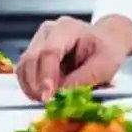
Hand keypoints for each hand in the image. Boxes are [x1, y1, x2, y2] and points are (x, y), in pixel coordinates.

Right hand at [16, 15, 131, 100]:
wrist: (105, 39)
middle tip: (47, 102)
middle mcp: (47, 32)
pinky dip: (30, 85)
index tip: (48, 96)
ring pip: (23, 65)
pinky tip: (41, 94)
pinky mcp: (34, 52)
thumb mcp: (105, 65)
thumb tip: (62, 94)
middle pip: (31, 58)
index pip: (49, 52)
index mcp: (67, 29)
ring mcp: (38, 41)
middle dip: (36, 84)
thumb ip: (84, 79)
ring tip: (45, 100)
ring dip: (31, 86)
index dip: (46, 76)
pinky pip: (25, 70)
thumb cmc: (107, 49)